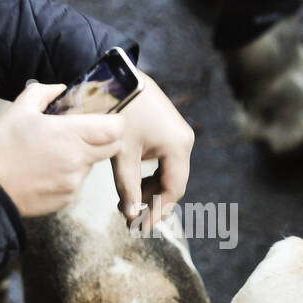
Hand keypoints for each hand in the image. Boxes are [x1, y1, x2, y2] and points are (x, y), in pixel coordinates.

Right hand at [0, 81, 125, 216]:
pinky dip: (69, 175)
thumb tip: (60, 89)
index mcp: (69, 134)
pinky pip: (77, 182)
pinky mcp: (68, 198)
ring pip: (93, 165)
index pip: (115, 129)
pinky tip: (46, 171)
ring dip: (82, 157)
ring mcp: (74, 182)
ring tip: (53, 153)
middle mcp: (78, 160)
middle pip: (111, 148)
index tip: (103, 119)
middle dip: (103, 139)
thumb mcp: (18, 110)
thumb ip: (43, 93)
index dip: (114, 122)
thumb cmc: (0, 147)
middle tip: (80, 133)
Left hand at [111, 72, 193, 230]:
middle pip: (172, 183)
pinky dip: (149, 174)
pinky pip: (163, 161)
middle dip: (152, 202)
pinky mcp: (167, 130)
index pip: (173, 190)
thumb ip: (127, 186)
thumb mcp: (122, 152)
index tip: (141, 228)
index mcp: (177, 146)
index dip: (158, 211)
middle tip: (130, 218)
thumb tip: (131, 215)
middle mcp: (183, 141)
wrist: (118, 75)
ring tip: (126, 200)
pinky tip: (132, 182)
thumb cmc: (121, 110)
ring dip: (149, 189)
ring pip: (167, 173)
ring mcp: (177, 135)